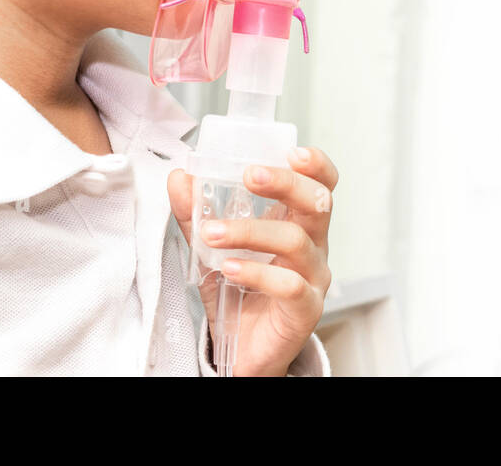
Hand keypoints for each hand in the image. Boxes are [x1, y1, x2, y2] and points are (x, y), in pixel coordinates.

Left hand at [167, 146, 336, 375]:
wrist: (242, 350)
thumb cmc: (238, 293)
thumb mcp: (212, 248)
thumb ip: (196, 213)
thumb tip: (179, 178)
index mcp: (299, 224)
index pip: (322, 185)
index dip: (315, 165)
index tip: (292, 151)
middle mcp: (313, 247)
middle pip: (318, 204)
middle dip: (286, 183)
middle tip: (250, 175)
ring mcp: (313, 279)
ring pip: (296, 241)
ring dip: (250, 231)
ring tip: (213, 233)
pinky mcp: (305, 310)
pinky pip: (289, 285)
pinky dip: (257, 271)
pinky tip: (230, 269)